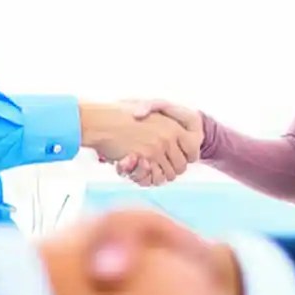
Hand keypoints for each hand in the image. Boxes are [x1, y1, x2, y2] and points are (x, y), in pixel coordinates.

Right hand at [80, 102, 195, 180]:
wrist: (101, 120)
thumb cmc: (121, 116)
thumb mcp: (150, 114)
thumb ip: (166, 127)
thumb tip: (179, 143)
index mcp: (174, 125)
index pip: (193, 151)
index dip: (185, 158)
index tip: (173, 159)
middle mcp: (170, 136)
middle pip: (182, 166)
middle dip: (170, 170)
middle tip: (153, 166)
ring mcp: (158, 147)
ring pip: (169, 176)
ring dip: (157, 176)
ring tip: (143, 168)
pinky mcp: (145, 157)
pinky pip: (155, 179)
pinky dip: (147, 180)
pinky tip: (136, 171)